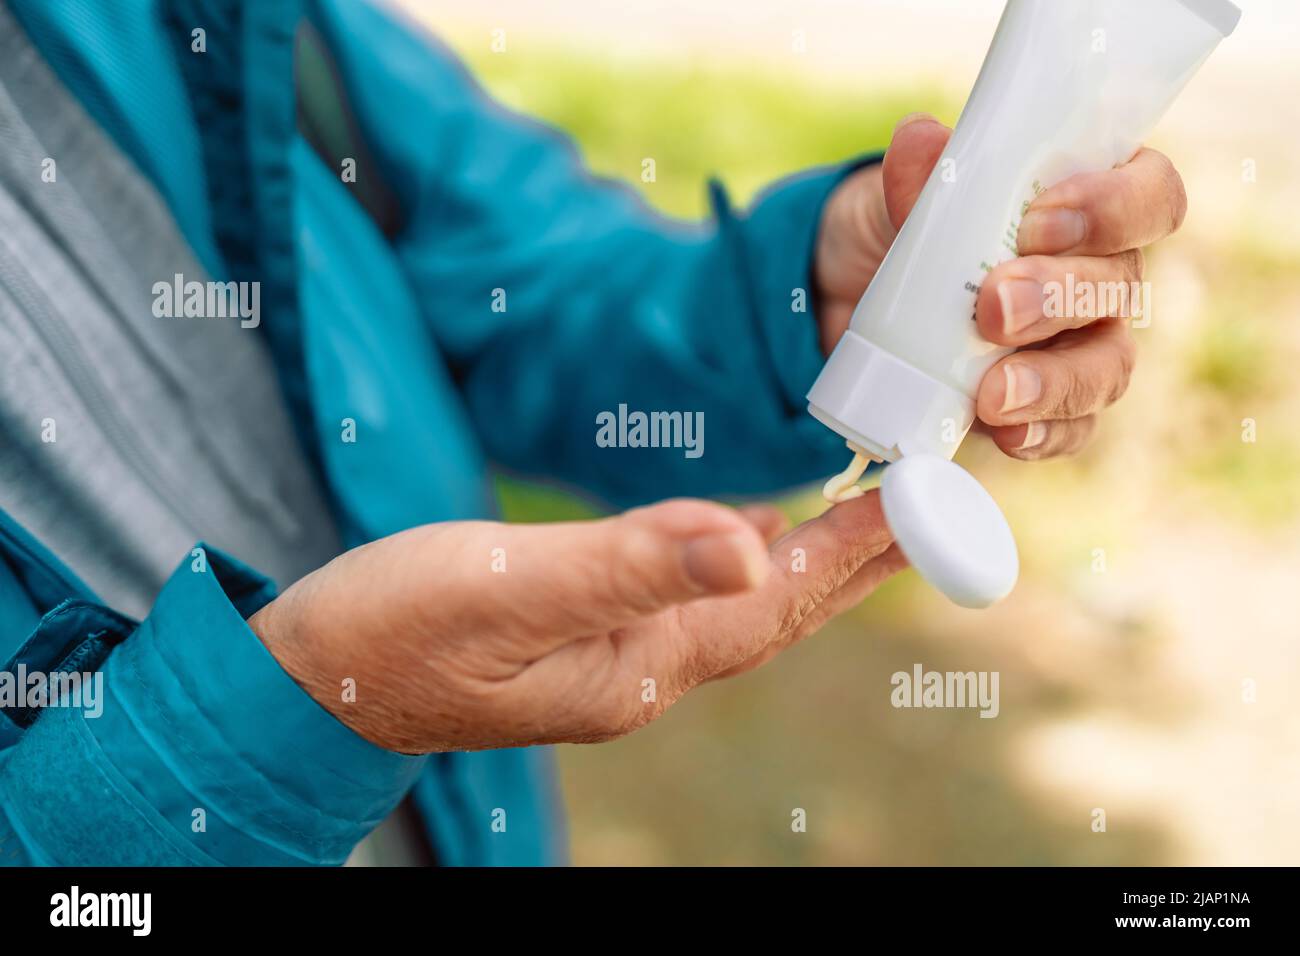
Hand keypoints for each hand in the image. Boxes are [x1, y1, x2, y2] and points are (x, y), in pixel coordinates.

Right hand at [250, 496, 904, 752]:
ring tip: (867, 513)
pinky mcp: (580, 633)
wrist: (312, 680)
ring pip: (737, 601)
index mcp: (637, 665)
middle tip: (931, 504)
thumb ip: (627, 564)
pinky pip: (687, 592)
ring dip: (808, 558)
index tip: (927, 502)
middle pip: (773, 610)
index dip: (852, 553)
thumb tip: (753, 542)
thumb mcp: (506, 591)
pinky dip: (737, 557)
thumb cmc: (393, 631)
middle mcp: (641, 670)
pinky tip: (750, 533)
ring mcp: (611, 656)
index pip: (773, 604)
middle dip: (854, 559)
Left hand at [815, 113, 1187, 459]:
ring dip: (1054, 380)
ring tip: (994, 392)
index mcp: (1091, 202)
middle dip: (1059, 298)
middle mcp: (1102, 275)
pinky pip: (1069, 429)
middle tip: (994, 306)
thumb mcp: (903, 195)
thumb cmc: (909, 229)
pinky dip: (1041, 435)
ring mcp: (1080, 346)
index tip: (1039, 219)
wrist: (855, 299)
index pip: (1150, 195)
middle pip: (1121, 288)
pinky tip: (1006, 436)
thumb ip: (920, 175)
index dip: (1112, 208)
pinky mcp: (1046, 407)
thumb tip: (922, 142)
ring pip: (1105, 366)